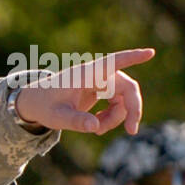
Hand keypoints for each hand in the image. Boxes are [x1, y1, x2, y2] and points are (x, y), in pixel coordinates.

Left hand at [15, 48, 153, 135]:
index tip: (150, 53)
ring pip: (123, 99)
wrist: (34, 102)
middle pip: (127, 87)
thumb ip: (75, 121)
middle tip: (132, 131)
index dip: (132, 58)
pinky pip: (117, 103)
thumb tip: (95, 128)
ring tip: (96, 131)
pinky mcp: (101, 90)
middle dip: (132, 109)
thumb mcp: (55, 117)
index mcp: (84, 74)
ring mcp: (100, 82)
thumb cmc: (43, 106)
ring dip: (116, 117)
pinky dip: (111, 117)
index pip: (112, 62)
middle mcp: (96, 75)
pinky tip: (96, 126)